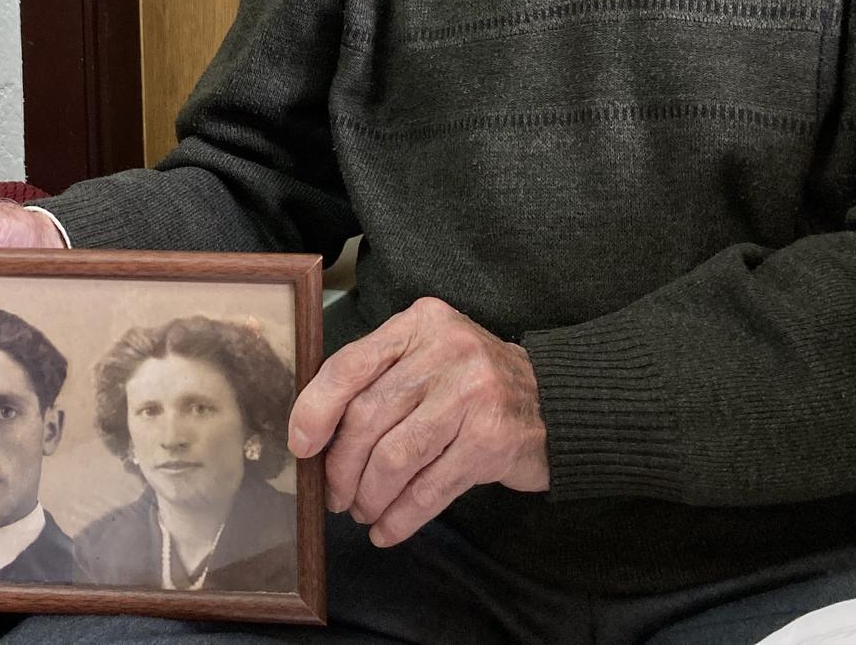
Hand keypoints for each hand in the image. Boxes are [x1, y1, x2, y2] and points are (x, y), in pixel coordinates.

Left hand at [288, 296, 547, 548]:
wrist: (555, 401)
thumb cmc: (470, 383)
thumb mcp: (427, 357)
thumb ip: (379, 378)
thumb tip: (314, 432)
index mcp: (419, 323)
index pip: (350, 364)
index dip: (316, 409)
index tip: (300, 446)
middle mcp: (446, 351)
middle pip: (369, 416)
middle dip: (342, 466)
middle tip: (333, 495)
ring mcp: (474, 394)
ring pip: (397, 456)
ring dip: (370, 495)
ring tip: (362, 511)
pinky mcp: (493, 440)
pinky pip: (431, 487)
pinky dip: (402, 515)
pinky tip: (387, 531)